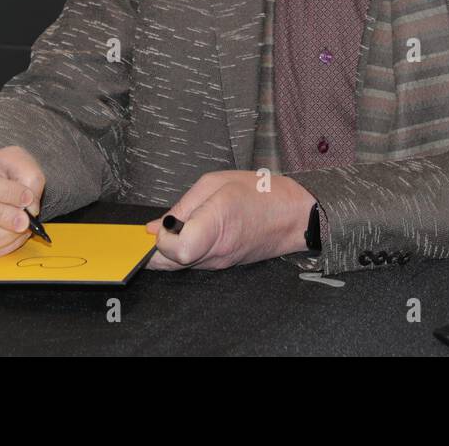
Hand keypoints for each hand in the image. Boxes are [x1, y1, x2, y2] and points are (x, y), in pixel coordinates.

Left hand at [143, 170, 314, 270]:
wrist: (295, 216)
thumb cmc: (261, 193)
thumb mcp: (217, 183)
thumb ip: (183, 205)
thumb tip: (153, 226)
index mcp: (216, 226)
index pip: (175, 250)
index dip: (162, 237)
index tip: (166, 222)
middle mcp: (216, 252)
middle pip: (170, 263)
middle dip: (156, 247)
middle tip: (158, 228)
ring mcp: (220, 263)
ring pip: (179, 266)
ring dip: (169, 249)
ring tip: (178, 225)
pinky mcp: (223, 265)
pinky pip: (194, 262)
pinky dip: (184, 250)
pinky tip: (190, 231)